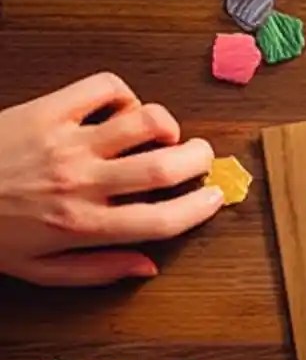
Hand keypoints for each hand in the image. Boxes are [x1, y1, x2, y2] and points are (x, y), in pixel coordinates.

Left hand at [0, 73, 222, 286]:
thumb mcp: (38, 270)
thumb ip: (97, 271)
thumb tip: (148, 266)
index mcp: (83, 226)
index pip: (164, 219)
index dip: (201, 208)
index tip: (214, 198)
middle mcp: (82, 183)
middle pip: (167, 165)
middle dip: (200, 159)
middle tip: (200, 158)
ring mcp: (66, 142)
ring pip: (145, 120)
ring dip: (167, 124)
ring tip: (161, 132)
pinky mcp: (47, 110)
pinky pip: (104, 88)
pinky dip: (123, 94)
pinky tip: (118, 110)